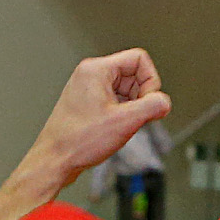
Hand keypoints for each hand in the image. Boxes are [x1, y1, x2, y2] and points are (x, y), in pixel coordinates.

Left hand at [24, 48, 171, 186]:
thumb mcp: (125, 122)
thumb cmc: (78, 141)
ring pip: (125, 89)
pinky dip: (121, 113)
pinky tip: (114, 129)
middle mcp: (90, 74)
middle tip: (136, 117)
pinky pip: (114, 100)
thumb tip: (165, 102)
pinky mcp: (87, 103)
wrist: (54, 160)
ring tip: (121, 125)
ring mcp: (87, 88)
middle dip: (141, 96)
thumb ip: (152, 107)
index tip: (149, 102)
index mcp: (96, 69)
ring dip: (131, 107)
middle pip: (133, 74)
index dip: (151, 81)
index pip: (139, 59)